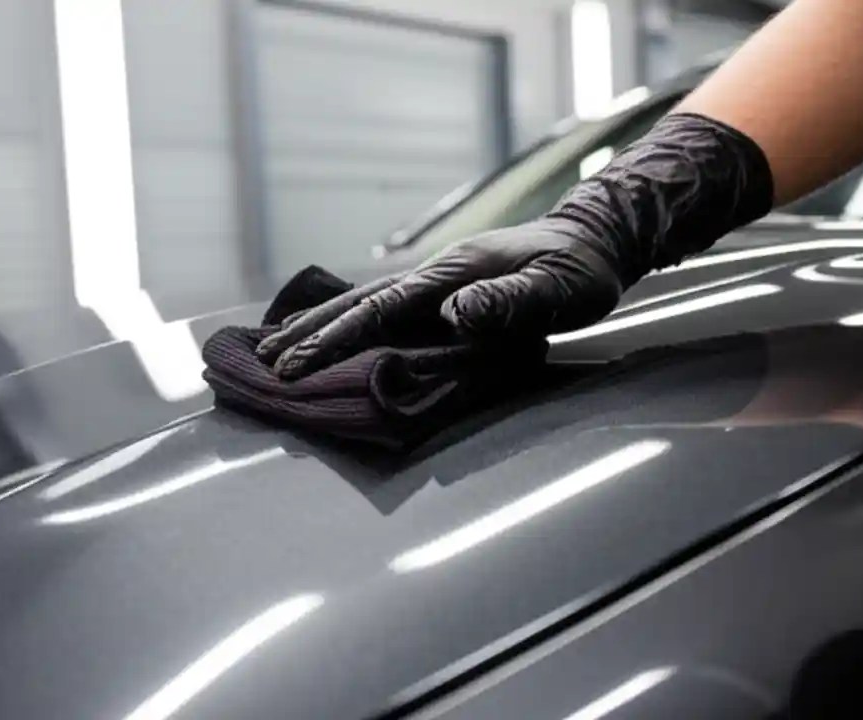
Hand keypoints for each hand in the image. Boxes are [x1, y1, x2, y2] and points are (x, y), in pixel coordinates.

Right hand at [256, 219, 623, 378]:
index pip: (380, 308)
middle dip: (311, 331)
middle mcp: (435, 274)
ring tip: (279, 346)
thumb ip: (508, 300)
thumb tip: (454, 312)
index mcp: (452, 273)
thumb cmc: (581, 271)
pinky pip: (386, 309)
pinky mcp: (445, 292)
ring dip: (322, 325)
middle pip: (359, 302)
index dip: (337, 336)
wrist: (597, 239)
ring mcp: (438, 282)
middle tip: (265, 359)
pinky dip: (350, 322)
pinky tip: (335, 333)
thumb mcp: (556, 288)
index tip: (297, 363)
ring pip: (366, 303)